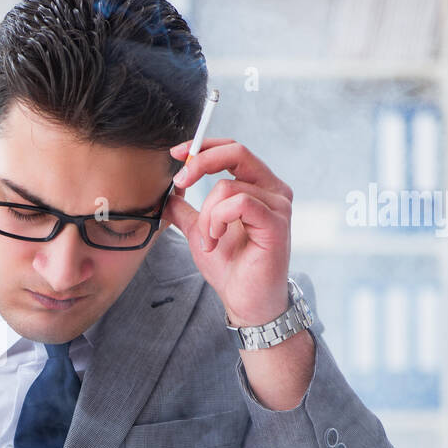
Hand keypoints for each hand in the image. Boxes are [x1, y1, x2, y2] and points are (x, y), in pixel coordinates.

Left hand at [166, 138, 293, 327]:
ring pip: (228, 186)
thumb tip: (169, 195)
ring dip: (207, 215)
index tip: (176, 154)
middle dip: (200, 163)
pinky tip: (215, 240)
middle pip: (236, 152)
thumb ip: (187, 212)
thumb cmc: (231, 268)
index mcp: (259, 187)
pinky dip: (218, 220)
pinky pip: (239, 203)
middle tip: (179, 181)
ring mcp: (278, 205)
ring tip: (208, 239)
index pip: (233, 150)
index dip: (203, 146)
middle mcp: (273, 190)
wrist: (245, 300)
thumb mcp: (200, 232)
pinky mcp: (276, 222)